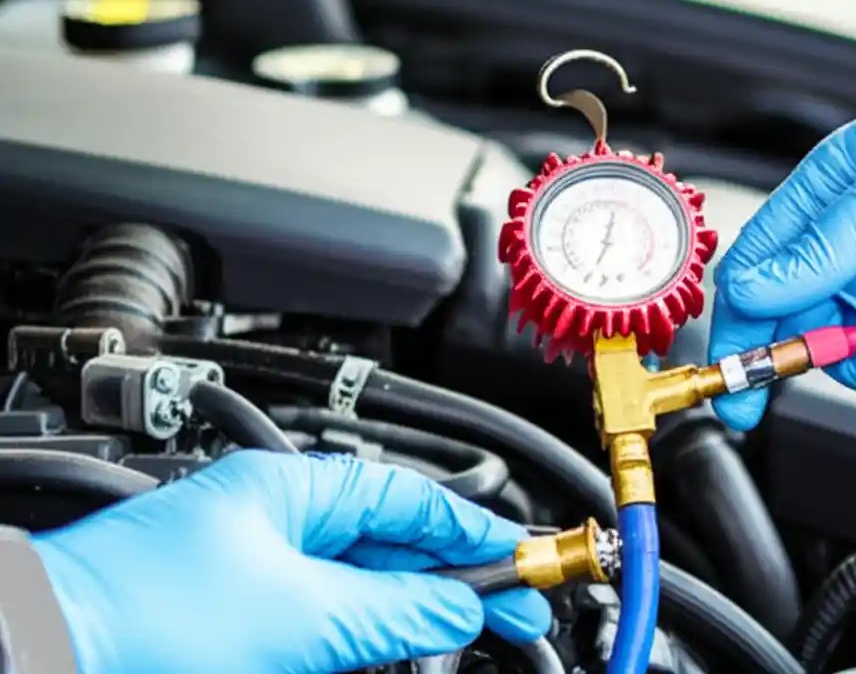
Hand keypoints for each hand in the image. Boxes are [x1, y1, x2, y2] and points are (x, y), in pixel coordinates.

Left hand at [31, 450, 551, 673]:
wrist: (49, 652)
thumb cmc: (146, 612)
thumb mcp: (303, 614)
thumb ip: (395, 609)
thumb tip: (460, 607)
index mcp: (290, 488)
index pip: (408, 498)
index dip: (474, 531)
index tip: (521, 560)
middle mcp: (272, 518)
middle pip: (388, 540)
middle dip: (452, 576)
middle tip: (512, 610)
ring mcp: (252, 568)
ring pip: (357, 582)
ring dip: (408, 609)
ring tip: (460, 632)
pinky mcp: (233, 616)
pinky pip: (320, 615)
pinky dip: (361, 633)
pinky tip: (385, 651)